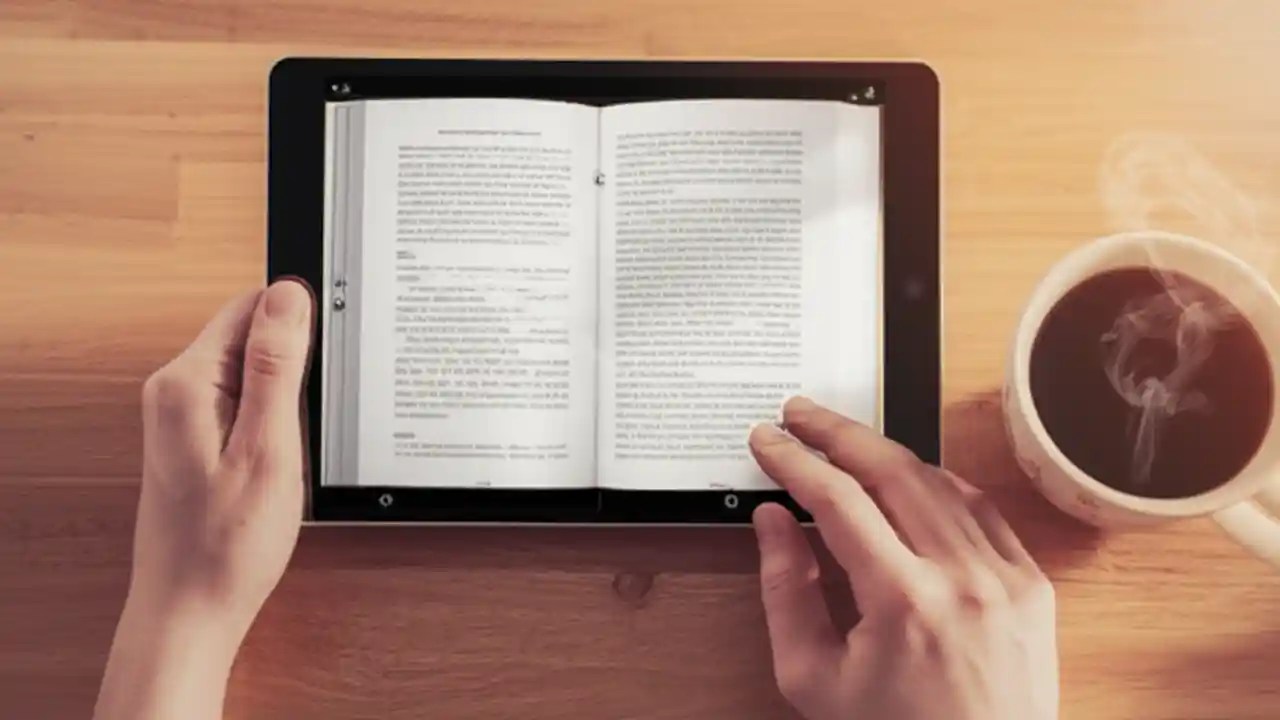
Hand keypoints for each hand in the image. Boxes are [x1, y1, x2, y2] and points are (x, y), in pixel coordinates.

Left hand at [95, 280, 313, 719]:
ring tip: (289, 450)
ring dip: (285, 399)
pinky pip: (244, 404)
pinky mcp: (194, 440)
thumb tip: (287, 296)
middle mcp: (175, 392)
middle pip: (251, 335)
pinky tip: (278, 462)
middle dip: (294, 366)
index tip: (325, 363)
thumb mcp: (267, 449)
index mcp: (186, 383)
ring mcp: (182, 417)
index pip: (251, 306)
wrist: (191, 611)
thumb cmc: (225, 546)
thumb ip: (276, 367)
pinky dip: (271, 424)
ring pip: (252, 372)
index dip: (299, 324)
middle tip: (306, 422)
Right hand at [749, 397, 1058, 719]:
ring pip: (938, 480)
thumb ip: (786, 591)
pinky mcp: (1031, 584)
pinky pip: (981, 509)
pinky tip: (907, 477)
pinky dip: (938, 483)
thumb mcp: (813, 678)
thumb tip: (773, 520)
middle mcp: (962, 578)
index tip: (767, 440)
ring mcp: (1005, 577)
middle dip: (837, 432)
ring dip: (885, 452)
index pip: (837, 500)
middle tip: (799, 416)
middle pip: (891, 469)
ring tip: (843, 442)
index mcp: (904, 602)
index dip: (795, 460)